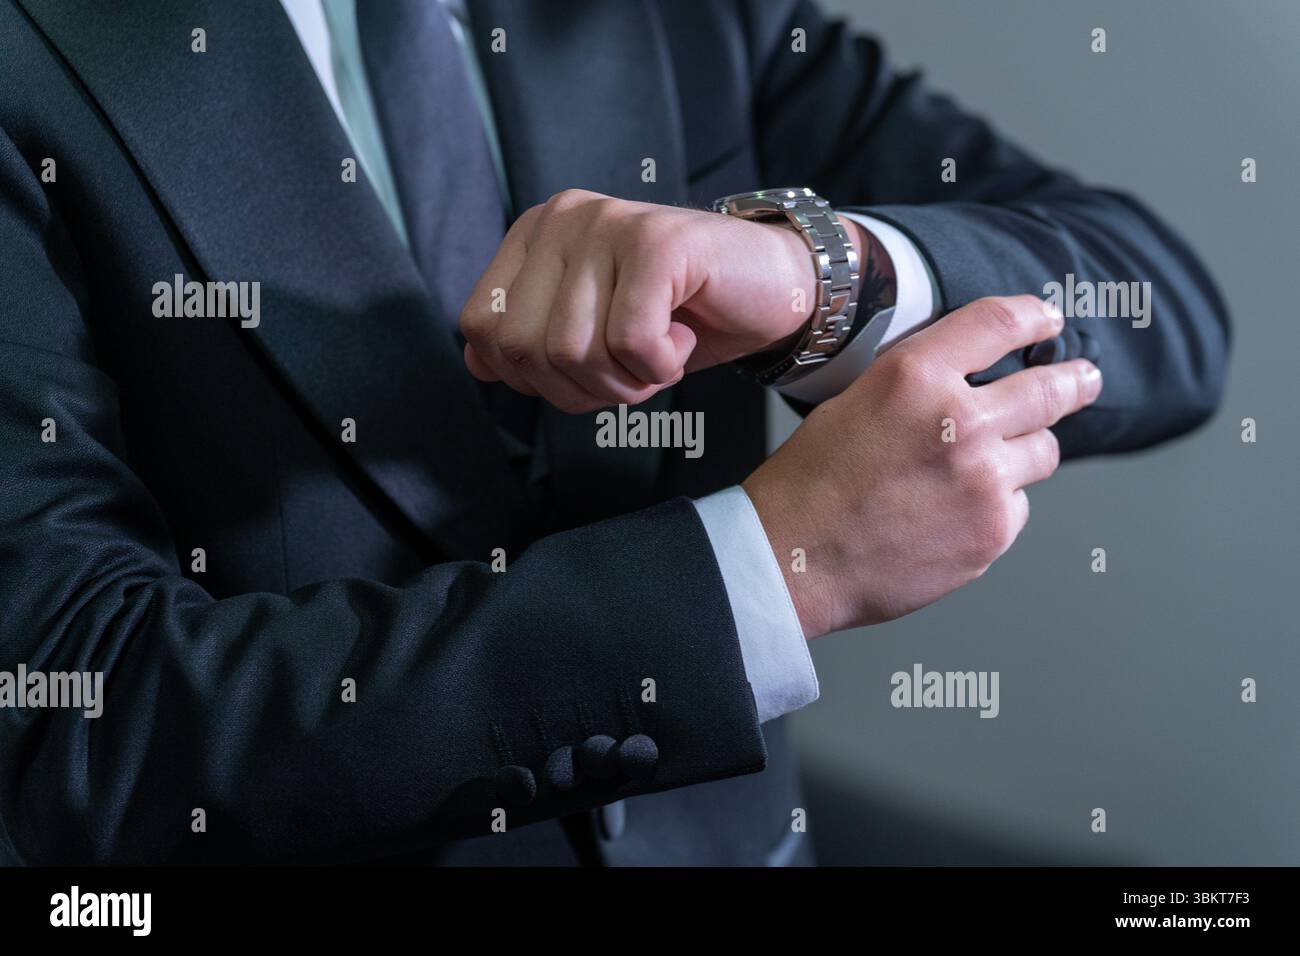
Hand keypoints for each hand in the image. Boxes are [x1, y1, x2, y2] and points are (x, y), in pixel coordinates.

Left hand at [458, 189, 863, 412]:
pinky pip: (631, 342)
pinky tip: (682, 341)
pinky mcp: (657, 242)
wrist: (773, 288)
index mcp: (535, 235)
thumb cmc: (681, 316)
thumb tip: (479, 364)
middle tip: (629, 371)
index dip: (528, 377)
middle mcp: (563, 218)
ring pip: (575, 351)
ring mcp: (610, 223)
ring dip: (625, 382)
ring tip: (658, 355)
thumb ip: (530, 340)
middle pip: (524, 348)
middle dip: (579, 388)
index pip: (480, 328)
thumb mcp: (592, 331)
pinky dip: (660, 367)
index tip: (584, 371)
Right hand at [742, 295, 1101, 638]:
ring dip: (1025, 452)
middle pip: (1048, 389)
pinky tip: (952, 516)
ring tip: (986, 467)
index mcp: (915, 376)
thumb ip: (920, 386)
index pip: (999, 323)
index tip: (1048, 318)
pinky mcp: (992, 532)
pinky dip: (997, 508)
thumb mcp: (853, 402)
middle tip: (1084, 379)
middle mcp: (959, 422)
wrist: (795, 559)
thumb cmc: (811, 484)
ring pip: (1043, 453)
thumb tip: (973, 382)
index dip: (1034, 315)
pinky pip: (1018, 508)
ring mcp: (983, 481)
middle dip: (1073, 381)